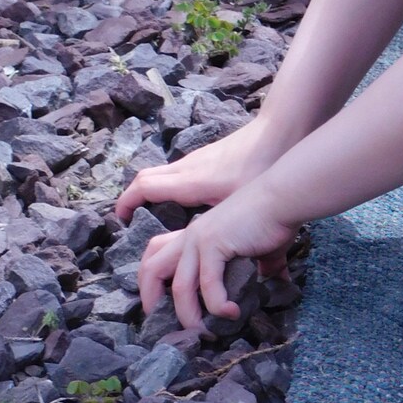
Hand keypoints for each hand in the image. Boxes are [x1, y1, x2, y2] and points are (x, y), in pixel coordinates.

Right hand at [115, 117, 280, 221]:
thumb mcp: (244, 204)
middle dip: (132, 198)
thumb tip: (251, 273)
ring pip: (161, 172)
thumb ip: (237, 237)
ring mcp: (198, 158)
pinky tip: (184, 201)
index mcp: (191, 181)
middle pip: (145, 177)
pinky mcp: (209, 156)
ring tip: (152, 216)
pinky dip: (168, 184)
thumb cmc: (262, 165)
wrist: (280, 129)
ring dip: (149, 191)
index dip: (127, 204)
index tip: (122, 222)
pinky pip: (176, 170)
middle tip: (130, 221)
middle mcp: (188, 167)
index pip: (145, 187)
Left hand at [139, 187, 296, 330]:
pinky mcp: (214, 243)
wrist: (282, 198)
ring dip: (189, 316)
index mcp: (195, 235)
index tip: (165, 309)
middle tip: (169, 326)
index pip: (157, 255)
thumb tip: (279, 281)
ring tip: (205, 331)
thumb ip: (263, 266)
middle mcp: (190, 236)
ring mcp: (199, 238)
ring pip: (178, 287)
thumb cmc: (273, 218)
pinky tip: (232, 312)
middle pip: (150, 269)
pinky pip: (208, 284)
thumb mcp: (260, 247)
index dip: (152, 284)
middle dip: (151, 301)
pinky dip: (217, 305)